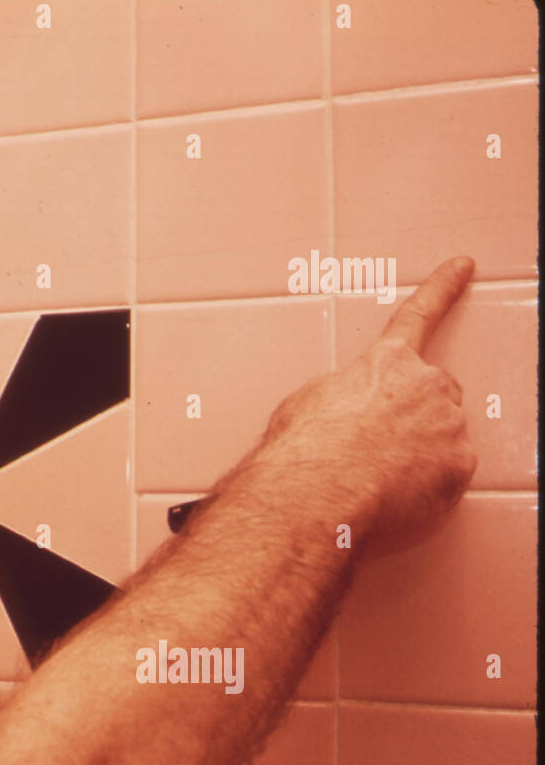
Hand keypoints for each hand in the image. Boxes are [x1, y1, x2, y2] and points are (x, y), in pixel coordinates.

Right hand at [255, 256, 476, 539]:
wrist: (314, 490)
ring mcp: (449, 427)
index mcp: (385, 363)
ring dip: (418, 457)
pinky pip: (447, 478)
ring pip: (444, 440)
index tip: (462, 266)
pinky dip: (425, 490)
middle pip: (437, 395)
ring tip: (375, 480)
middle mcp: (427, 387)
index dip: (442, 288)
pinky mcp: (459, 468)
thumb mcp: (307, 403)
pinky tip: (392, 498)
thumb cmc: (302, 449)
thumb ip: (345, 393)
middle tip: (380, 448)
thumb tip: (350, 408)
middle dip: (416, 417)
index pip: (418, 317)